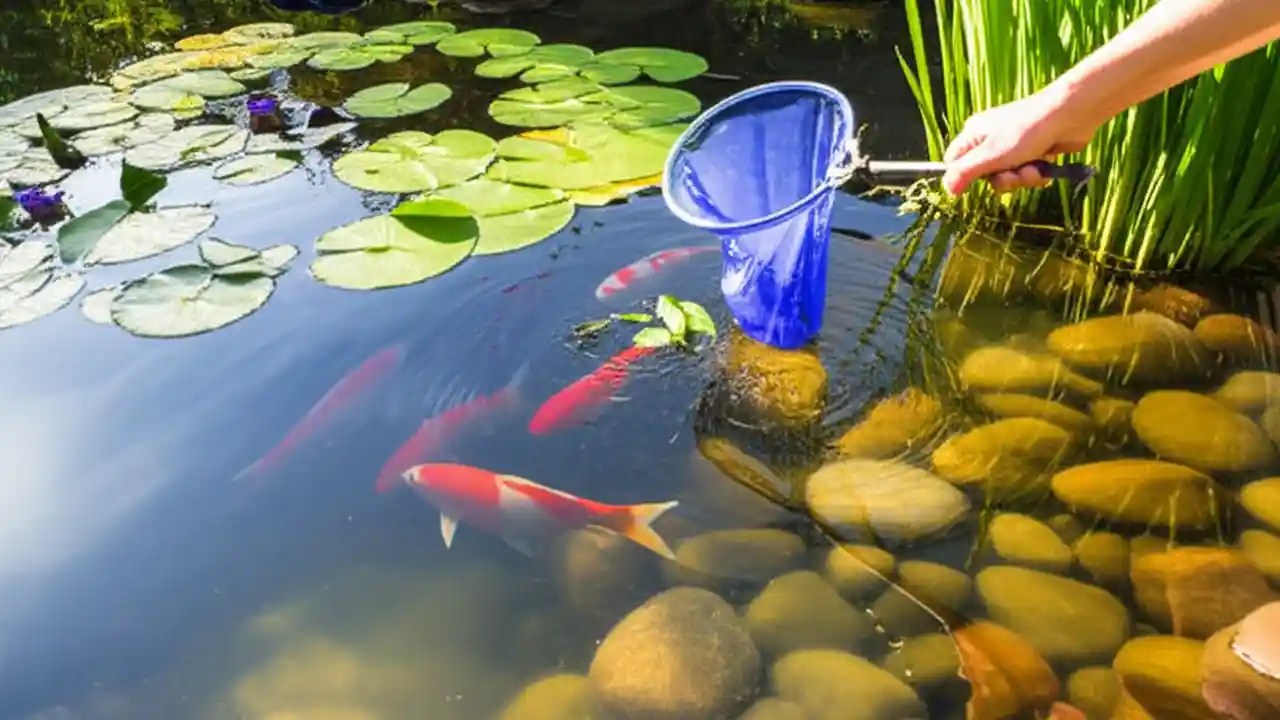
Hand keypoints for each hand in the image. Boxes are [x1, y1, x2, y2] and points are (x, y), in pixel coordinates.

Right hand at [941, 87, 1098, 195]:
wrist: (1070, 115)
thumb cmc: (1026, 130)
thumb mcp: (991, 154)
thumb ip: (965, 172)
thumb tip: (946, 189)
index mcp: (974, 134)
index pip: (955, 163)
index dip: (962, 176)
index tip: (971, 186)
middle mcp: (991, 140)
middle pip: (984, 176)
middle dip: (1002, 180)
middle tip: (1012, 173)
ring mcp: (1013, 147)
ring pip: (1008, 178)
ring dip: (1022, 178)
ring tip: (1033, 167)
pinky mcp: (1033, 153)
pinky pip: (1026, 175)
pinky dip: (1036, 174)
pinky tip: (1045, 164)